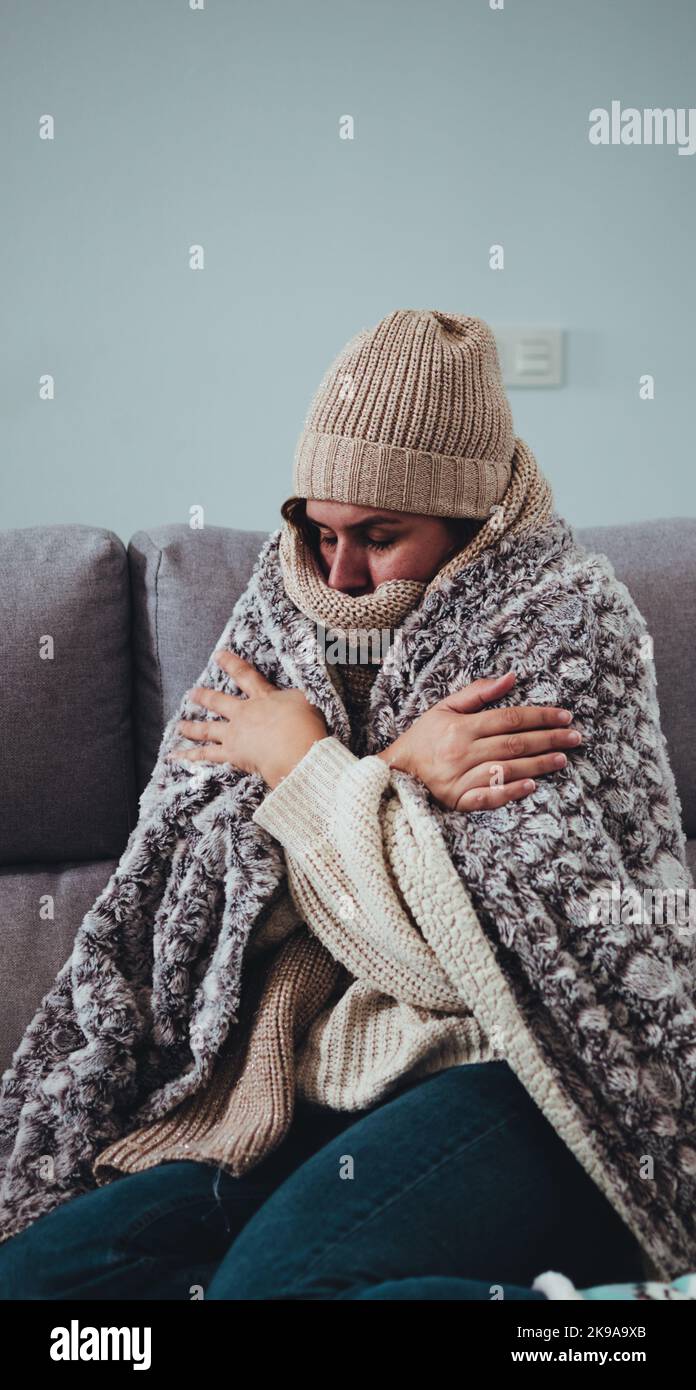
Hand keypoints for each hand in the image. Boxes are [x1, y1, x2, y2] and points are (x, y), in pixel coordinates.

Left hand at [166, 649, 328, 788]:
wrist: (297, 750)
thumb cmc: (306, 725)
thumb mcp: (305, 701)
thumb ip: (296, 695)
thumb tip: (297, 689)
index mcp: (262, 697)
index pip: (244, 675)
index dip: (230, 664)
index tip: (218, 655)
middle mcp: (244, 713)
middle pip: (219, 701)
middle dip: (205, 696)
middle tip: (192, 693)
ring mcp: (235, 734)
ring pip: (208, 729)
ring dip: (192, 726)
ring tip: (180, 725)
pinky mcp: (232, 754)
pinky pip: (206, 755)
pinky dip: (189, 756)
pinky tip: (174, 756)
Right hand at [375, 670, 581, 811]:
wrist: (395, 770)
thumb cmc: (424, 737)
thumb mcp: (444, 708)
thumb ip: (477, 693)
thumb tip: (511, 677)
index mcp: (461, 727)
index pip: (508, 718)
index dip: (539, 716)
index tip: (564, 716)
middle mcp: (461, 752)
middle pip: (513, 744)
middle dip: (548, 739)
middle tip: (575, 737)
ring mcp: (459, 778)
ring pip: (506, 769)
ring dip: (537, 765)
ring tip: (562, 759)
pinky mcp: (457, 800)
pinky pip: (487, 798)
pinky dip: (509, 792)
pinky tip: (530, 786)